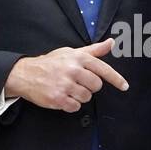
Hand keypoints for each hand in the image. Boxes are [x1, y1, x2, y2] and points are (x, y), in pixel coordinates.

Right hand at [3, 38, 128, 112]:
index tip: (124, 86)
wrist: (25, 74)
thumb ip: (93, 50)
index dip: (116, 79)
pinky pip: (75, 107)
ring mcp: (65, 85)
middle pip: (96, 86)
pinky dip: (71, 104)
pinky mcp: (58, 98)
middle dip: (89, 87)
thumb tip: (111, 42)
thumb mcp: (71, 52)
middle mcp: (72, 70)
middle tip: (78, 83)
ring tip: (68, 89)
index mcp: (78, 58)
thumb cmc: (50, 63)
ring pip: (86, 97)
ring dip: (79, 96)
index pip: (103, 69)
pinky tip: (63, 97)